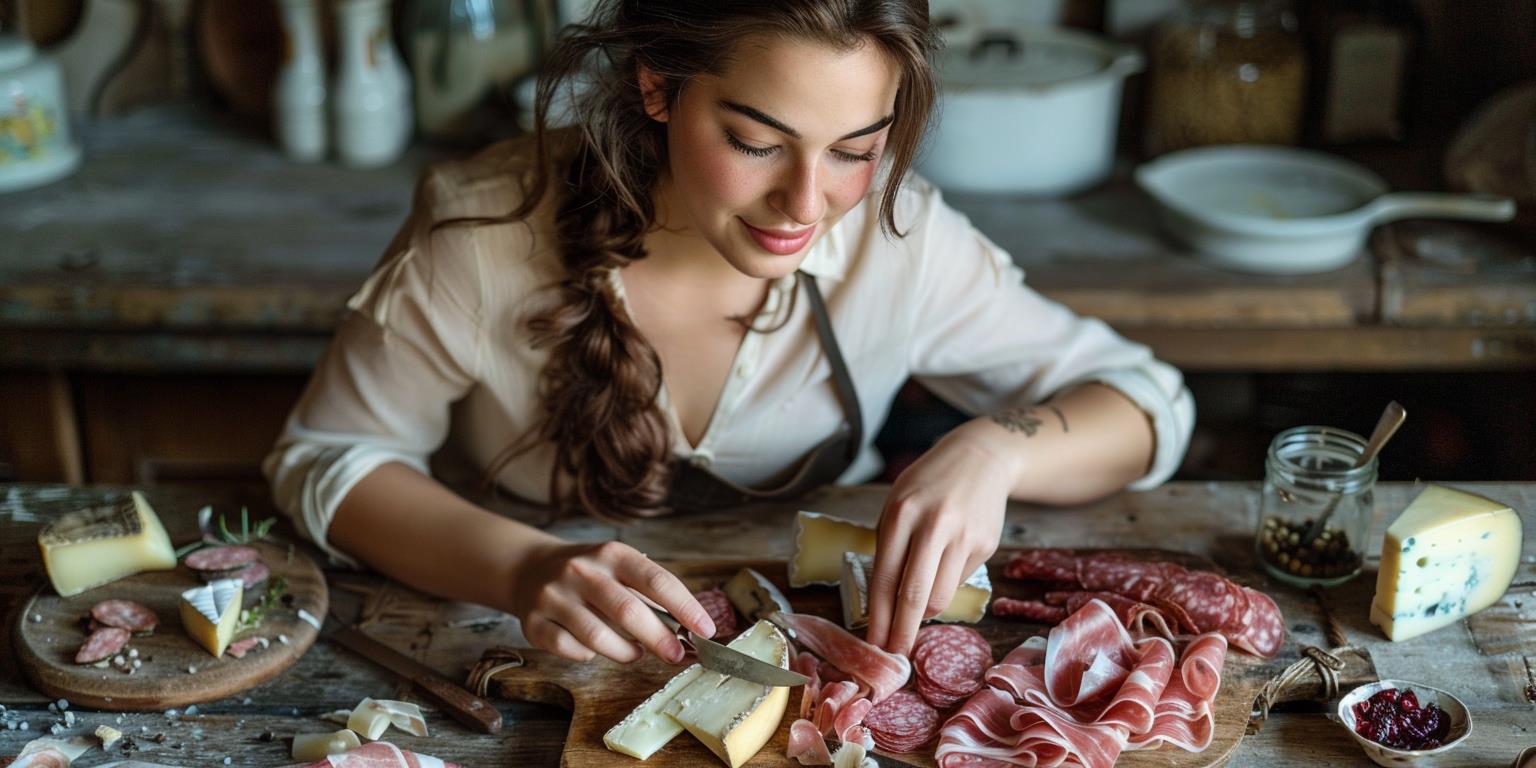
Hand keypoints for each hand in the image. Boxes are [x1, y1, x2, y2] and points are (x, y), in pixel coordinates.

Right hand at [507, 539, 714, 663]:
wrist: (530, 569)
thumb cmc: (590, 574)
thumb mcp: (619, 567)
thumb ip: (650, 593)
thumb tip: (690, 627)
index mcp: (612, 554)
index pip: (657, 580)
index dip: (685, 608)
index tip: (706, 630)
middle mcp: (581, 570)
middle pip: (628, 611)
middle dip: (659, 638)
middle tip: (676, 655)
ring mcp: (555, 596)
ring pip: (598, 637)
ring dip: (625, 652)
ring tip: (636, 653)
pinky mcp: (534, 622)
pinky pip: (570, 650)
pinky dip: (589, 656)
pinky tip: (594, 649)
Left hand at [865, 423, 1014, 655]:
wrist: (980, 459)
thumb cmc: (928, 485)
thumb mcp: (897, 503)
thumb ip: (890, 546)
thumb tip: (885, 602)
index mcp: (902, 514)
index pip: (885, 578)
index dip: (878, 617)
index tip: (873, 644)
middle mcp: (934, 526)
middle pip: (915, 596)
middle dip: (901, 632)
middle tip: (894, 655)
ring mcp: (964, 537)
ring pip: (941, 596)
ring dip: (925, 613)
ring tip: (915, 613)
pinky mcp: (986, 545)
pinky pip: (959, 580)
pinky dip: (946, 583)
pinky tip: (944, 564)